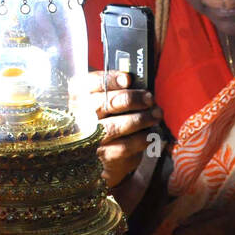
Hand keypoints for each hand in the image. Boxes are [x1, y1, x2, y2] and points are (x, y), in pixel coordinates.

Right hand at [79, 71, 162, 187]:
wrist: (103, 153)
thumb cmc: (108, 118)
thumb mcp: (106, 99)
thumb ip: (118, 88)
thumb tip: (140, 83)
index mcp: (78, 97)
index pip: (90, 84)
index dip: (110, 80)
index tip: (128, 79)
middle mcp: (80, 118)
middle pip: (104, 104)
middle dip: (131, 99)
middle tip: (149, 98)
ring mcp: (91, 139)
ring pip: (115, 126)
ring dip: (141, 118)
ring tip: (156, 114)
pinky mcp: (105, 156)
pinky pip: (126, 145)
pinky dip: (142, 138)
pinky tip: (150, 132)